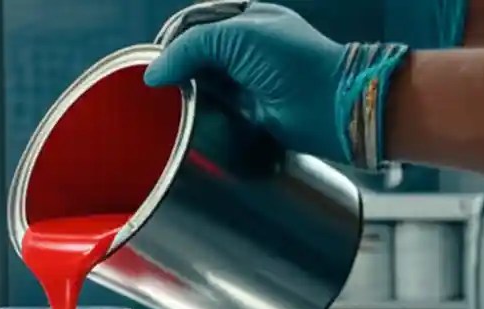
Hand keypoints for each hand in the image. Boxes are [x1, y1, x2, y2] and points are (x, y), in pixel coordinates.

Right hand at [144, 3, 351, 161]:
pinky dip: (200, 110)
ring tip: (169, 103)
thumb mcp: (236, 36)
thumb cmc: (293, 61)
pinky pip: (215, 107)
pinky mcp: (250, 109)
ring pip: (203, 81)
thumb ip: (190, 47)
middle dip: (177, 67)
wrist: (329, 106)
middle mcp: (247, 46)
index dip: (173, 38)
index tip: (155, 59)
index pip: (196, 22)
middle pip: (197, 53)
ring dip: (187, 91)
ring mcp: (249, 78)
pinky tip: (188, 116)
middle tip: (157, 85)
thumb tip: (154, 72)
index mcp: (248, 17)